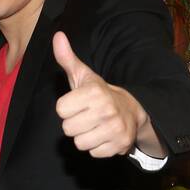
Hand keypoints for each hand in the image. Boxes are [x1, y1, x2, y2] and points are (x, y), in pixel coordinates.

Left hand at [53, 30, 143, 158]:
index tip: (78, 104)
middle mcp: (106, 109)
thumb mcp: (83, 76)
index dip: (66, 108)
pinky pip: (93, 153)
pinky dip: (97, 147)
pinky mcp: (119, 145)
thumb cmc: (99, 94)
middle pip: (68, 129)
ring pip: (79, 143)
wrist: (132, 110)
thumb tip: (57, 36)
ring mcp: (115, 128)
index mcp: (94, 92)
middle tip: (87, 116)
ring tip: (94, 126)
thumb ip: (67, 58)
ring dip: (84, 137)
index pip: (60, 110)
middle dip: (74, 124)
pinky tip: (103, 135)